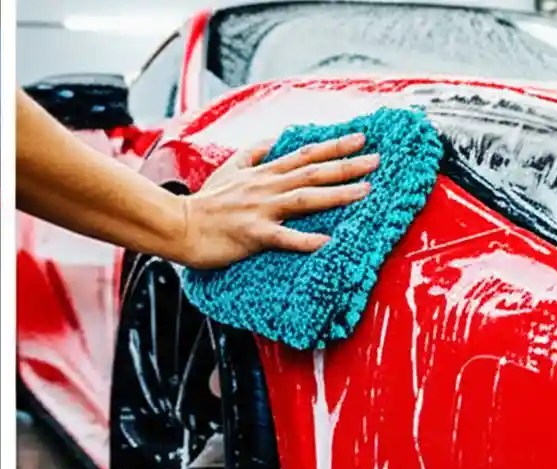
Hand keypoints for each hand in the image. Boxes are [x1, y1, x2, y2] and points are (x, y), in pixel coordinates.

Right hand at [170, 133, 378, 268]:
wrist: (180, 226)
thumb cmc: (204, 203)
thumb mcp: (228, 169)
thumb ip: (253, 154)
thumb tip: (274, 140)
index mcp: (262, 173)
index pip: (304, 154)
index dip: (334, 145)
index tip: (362, 138)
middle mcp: (265, 188)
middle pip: (312, 173)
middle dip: (346, 165)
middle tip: (377, 160)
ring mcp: (259, 211)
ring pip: (304, 199)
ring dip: (336, 195)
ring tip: (364, 192)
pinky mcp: (252, 235)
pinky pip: (283, 237)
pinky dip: (305, 240)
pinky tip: (327, 241)